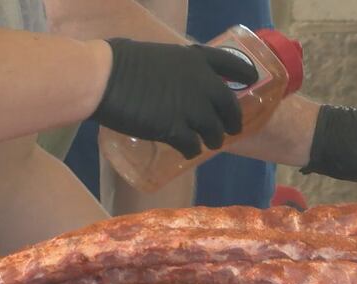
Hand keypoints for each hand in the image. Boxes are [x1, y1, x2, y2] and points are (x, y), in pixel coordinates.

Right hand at [90, 38, 258, 158]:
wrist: (104, 78)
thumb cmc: (121, 61)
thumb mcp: (159, 56)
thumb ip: (174, 70)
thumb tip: (172, 81)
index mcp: (196, 59)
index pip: (232, 64)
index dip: (245, 74)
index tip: (251, 81)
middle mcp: (201, 83)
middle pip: (229, 106)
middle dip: (232, 120)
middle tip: (231, 129)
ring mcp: (190, 108)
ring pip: (214, 131)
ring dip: (213, 140)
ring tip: (209, 145)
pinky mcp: (175, 130)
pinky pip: (192, 146)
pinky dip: (191, 151)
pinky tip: (188, 154)